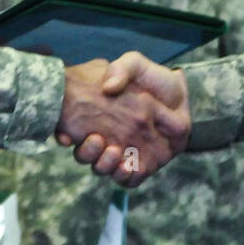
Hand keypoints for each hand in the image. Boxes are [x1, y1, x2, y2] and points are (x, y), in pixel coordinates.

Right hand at [60, 53, 190, 187]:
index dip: (65, 133)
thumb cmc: (153, 78)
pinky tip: (127, 165)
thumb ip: (121, 69)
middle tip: (96, 139)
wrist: (178, 91)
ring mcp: (124, 151)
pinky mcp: (140, 165)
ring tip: (114, 151)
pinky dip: (124, 176)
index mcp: (101, 116)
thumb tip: (108, 88)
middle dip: (87, 152)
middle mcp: (108, 136)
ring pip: (103, 168)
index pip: (73, 130)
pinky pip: (127, 179)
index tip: (67, 134)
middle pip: (86, 154)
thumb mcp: (134, 64)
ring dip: (104, 163)